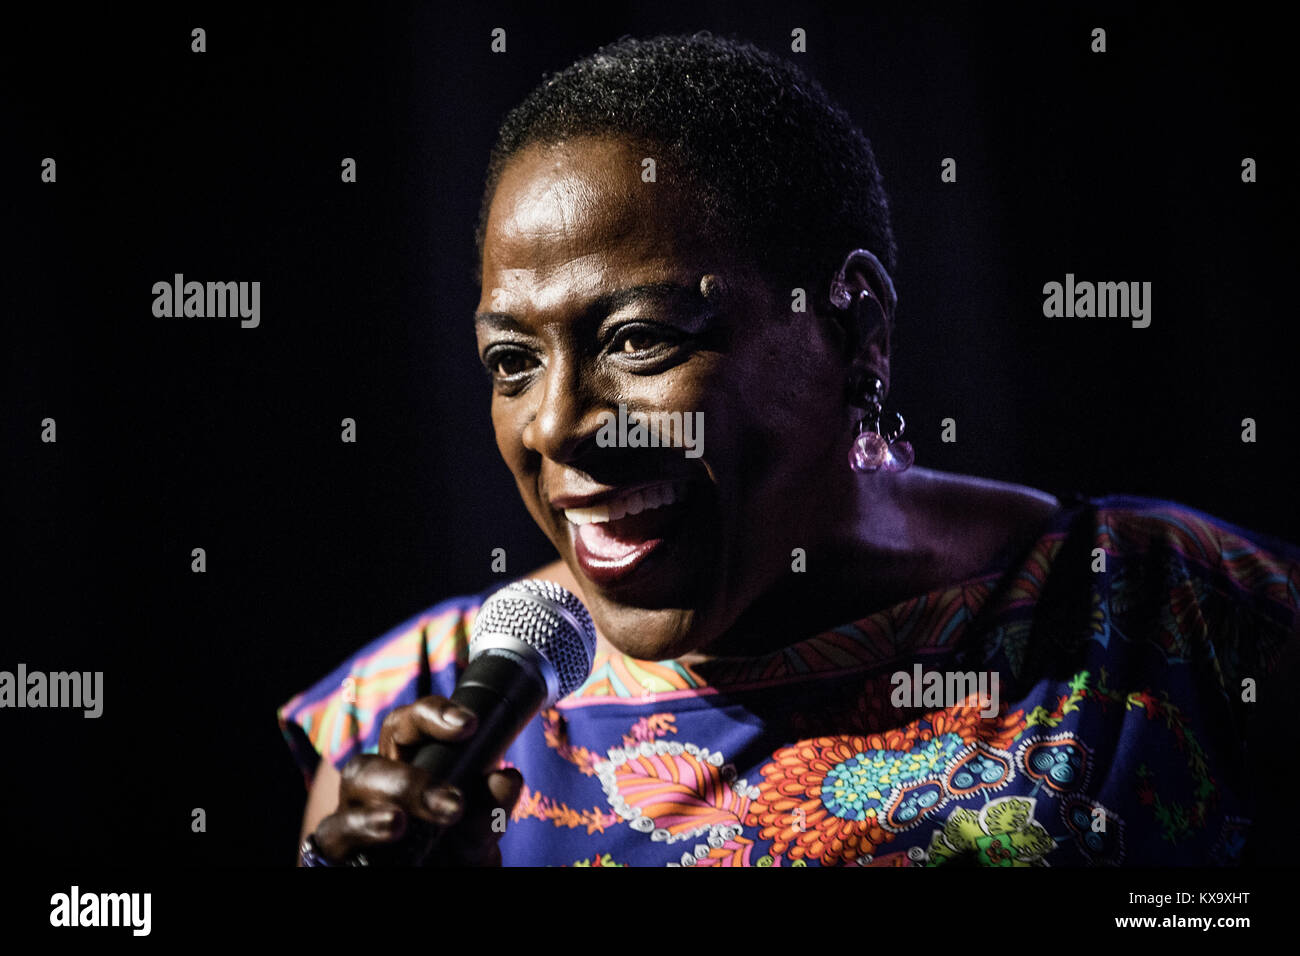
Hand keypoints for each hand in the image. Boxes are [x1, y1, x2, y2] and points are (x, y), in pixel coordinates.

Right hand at [310, 696, 523, 865]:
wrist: (438, 878)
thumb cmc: (453, 850)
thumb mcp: (478, 831)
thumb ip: (491, 808)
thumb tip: (505, 778)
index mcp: (409, 764)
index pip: (409, 725)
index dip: (433, 714)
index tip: (468, 725)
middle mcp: (375, 785)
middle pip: (370, 763)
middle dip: (410, 781)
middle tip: (452, 805)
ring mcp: (353, 815)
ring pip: (349, 789)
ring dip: (375, 810)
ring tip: (399, 824)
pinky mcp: (339, 846)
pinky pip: (331, 832)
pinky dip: (360, 830)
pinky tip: (386, 837)